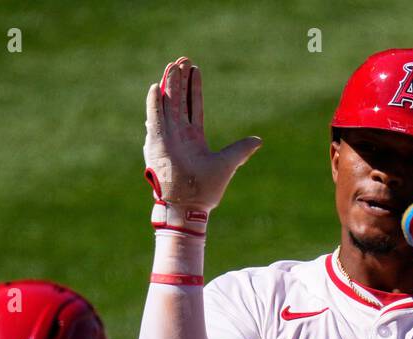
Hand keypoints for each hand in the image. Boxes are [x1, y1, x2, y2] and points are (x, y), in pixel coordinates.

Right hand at [144, 57, 261, 234]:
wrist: (190, 205)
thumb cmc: (206, 190)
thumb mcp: (228, 164)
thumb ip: (241, 150)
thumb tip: (258, 141)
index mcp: (193, 138)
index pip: (193, 106)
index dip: (193, 87)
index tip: (195, 69)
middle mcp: (178, 135)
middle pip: (178, 100)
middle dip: (180, 80)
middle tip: (182, 59)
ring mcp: (167, 138)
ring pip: (167, 105)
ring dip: (168, 85)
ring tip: (171, 65)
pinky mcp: (156, 144)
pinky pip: (154, 119)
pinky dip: (154, 104)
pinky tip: (156, 87)